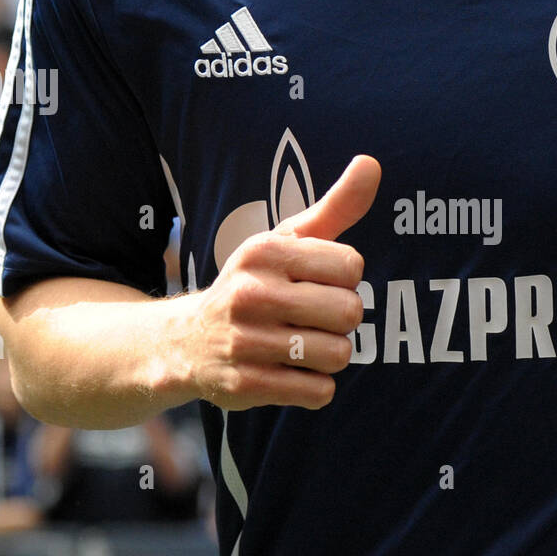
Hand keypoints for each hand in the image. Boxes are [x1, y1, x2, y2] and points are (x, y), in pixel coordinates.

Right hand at [184, 155, 380, 411]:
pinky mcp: (246, 385)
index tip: (316, 282)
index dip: (343, 279)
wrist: (184, 342)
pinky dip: (314, 386)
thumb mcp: (287, 240)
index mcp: (264, 251)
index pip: (352, 266)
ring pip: (339, 354)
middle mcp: (250, 293)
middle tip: (311, 318)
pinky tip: (288, 372)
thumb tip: (372, 164)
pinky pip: (319, 392)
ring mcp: (245, 342)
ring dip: (329, 355)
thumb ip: (335, 206)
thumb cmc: (255, 284)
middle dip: (341, 320)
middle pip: (350, 312)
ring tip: (300, 346)